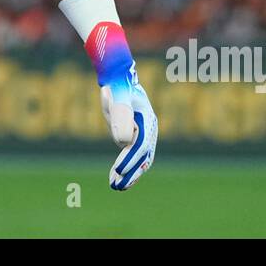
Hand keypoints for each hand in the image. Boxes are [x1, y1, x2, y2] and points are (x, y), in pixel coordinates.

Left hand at [100, 64, 158, 190]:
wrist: (119, 79)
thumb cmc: (117, 87)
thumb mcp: (118, 97)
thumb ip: (121, 116)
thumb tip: (123, 142)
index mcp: (147, 120)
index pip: (139, 145)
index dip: (129, 159)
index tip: (118, 171)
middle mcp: (149, 130)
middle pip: (142, 157)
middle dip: (130, 172)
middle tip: (116, 186)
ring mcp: (145, 135)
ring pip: (140, 160)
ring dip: (129, 174)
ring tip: (116, 186)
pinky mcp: (137, 138)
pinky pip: (136, 158)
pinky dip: (128, 169)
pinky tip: (117, 178)